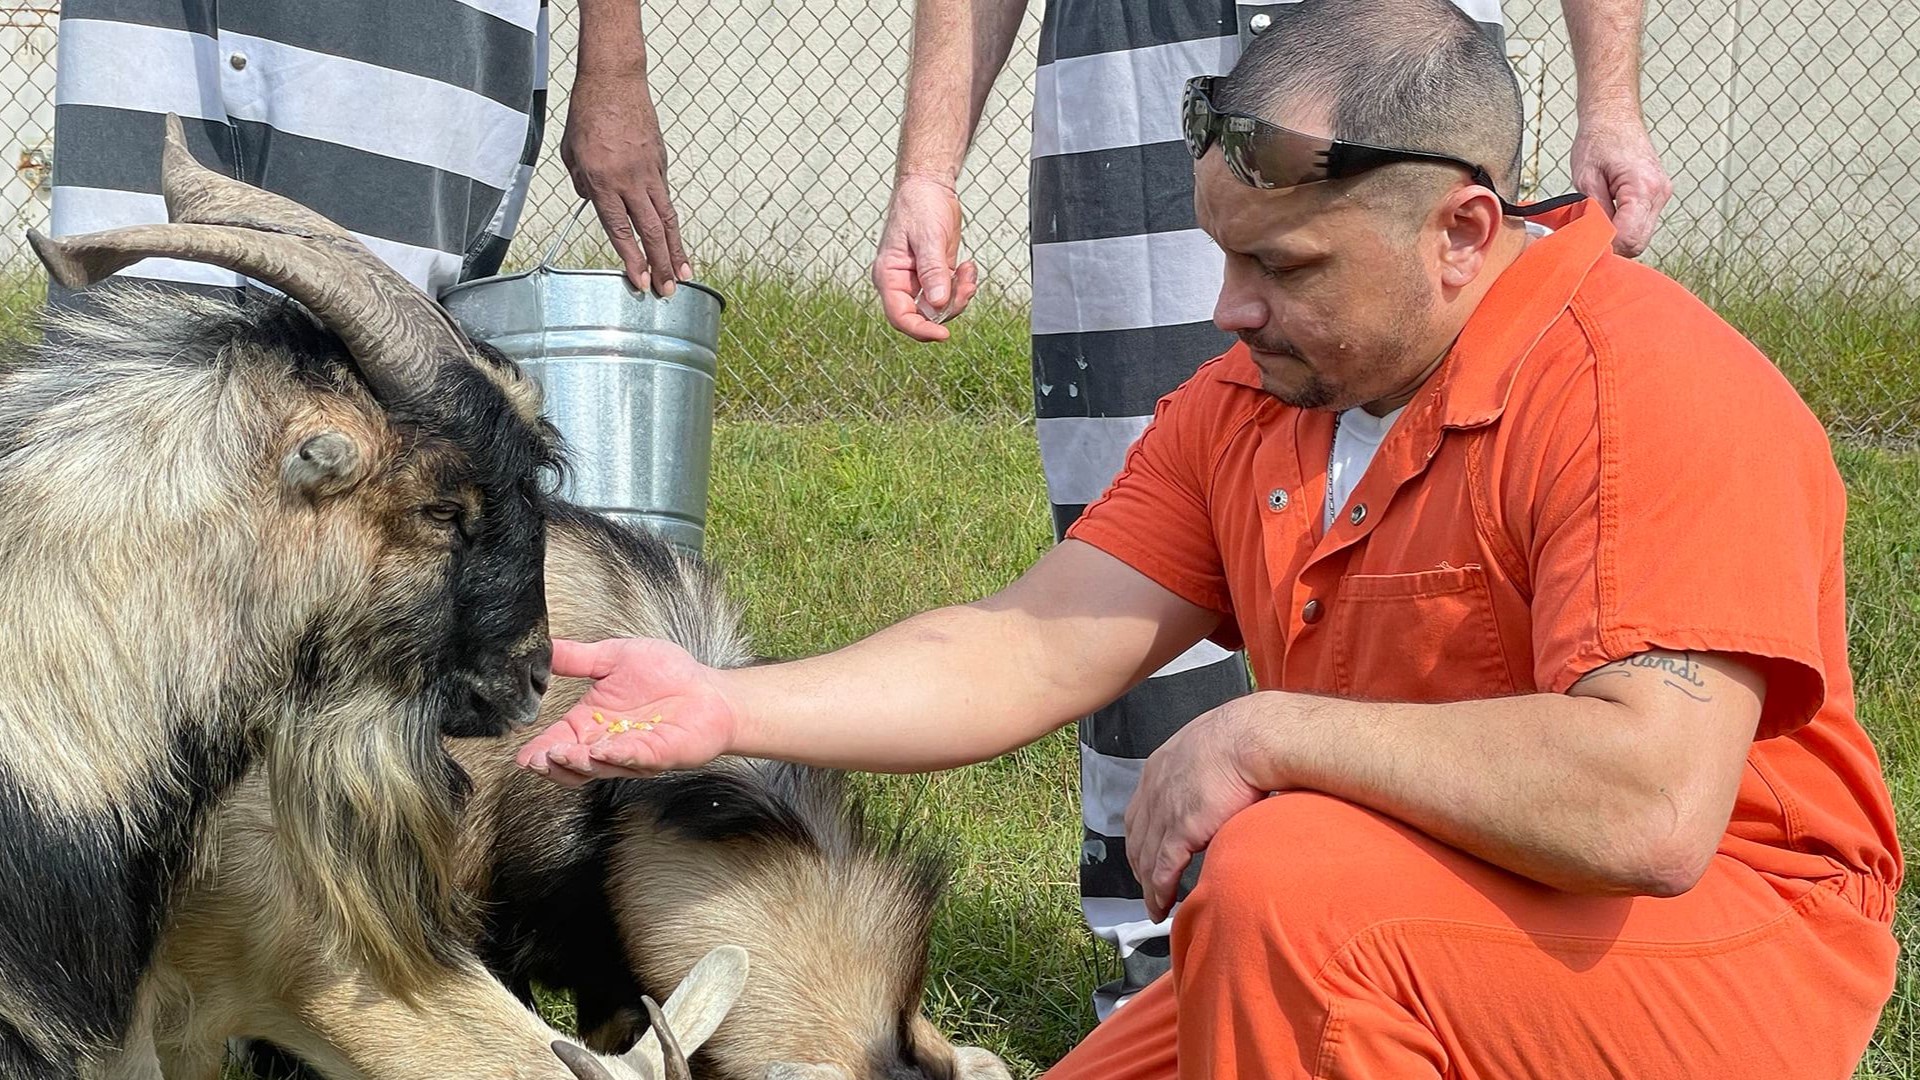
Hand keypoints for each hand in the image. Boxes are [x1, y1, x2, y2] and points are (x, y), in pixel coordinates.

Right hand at [515, 637, 737, 786]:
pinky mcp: (659, 755)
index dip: (539, 753)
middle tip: (541, 757)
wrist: (708, 687)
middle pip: (572, 766)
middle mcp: (606, 744)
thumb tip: (543, 645)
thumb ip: (578, 657)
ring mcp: (632, 754)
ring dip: (580, 762)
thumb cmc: (665, 673)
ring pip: (599, 767)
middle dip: (554, 764)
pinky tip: (602, 749)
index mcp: (590, 723)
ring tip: (563, 752)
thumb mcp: (613, 657)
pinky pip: (635, 759)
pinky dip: (618, 756)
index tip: (523, 757)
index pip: (557, 743)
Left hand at [561, 69, 688, 294]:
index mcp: (602, 181)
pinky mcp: (660, 163)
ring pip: (666, 219)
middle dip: (660, 265)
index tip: (640, 281)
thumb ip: (582, 183)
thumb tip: (594, 204)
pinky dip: (672, 223)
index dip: (632, 259)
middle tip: (668, 291)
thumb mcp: (571, 153)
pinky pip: (666, 199)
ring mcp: (649, 172)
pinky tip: (676, 241)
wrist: (614, 81)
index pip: (620, 230)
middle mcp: (629, 181)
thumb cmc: (587, 113)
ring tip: (684, 275)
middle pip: (650, 231)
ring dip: (675, 250)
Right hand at [871, 173, 978, 341]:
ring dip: (960, 295)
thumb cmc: (919, 205)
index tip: (943, 334)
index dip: (921, 330)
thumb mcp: (927, 236)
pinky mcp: (936, 276)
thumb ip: (932, 270)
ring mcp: (919, 281)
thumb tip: (937, 302)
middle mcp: (902, 283)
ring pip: (940, 308)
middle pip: (923, 316)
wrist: (928, 187)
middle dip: (949, 307)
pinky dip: (964, 286)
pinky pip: (950, 294)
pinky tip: (967, 266)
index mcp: (889, 276)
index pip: (900, 316)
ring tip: (967, 271)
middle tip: (965, 285)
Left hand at [1124, 694, 1280, 921]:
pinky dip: (1160, 891)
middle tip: (1147, 888)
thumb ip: (1201, 770)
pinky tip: (1162, 905)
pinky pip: (1163, 869)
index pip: (1138, 813)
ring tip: (1154, 907)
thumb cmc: (1245, 737)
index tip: (1144, 857)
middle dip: (1139, 867)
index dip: (1140, 839)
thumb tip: (1213, 785)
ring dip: (1148, 887)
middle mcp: (1154, 790)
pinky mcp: (1181, 828)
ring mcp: (1165, 810)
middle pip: (1136, 839)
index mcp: (1159, 768)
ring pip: (1147, 859)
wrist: (1253, 736)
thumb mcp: (1209, 748)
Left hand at [1569, 112, 1671, 258]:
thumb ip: (1594, 212)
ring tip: (1597, 225)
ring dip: (1619, 237)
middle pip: (1638, 243)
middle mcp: (1658, 193)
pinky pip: (1642, 223)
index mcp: (1642, 188)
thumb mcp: (1586, 179)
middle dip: (1613, 247)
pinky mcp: (1657, 195)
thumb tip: (1596, 239)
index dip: (1606, 248)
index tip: (1586, 247)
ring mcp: (1661, 195)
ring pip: (1641, 236)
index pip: (1628, 238)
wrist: (1614, 117)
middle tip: (1588, 240)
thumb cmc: (1599, 140)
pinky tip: (1609, 218)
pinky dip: (1626, 227)